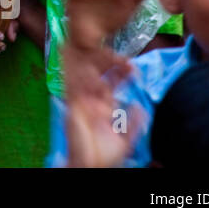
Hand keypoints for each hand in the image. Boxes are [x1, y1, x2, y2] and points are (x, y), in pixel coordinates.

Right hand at [63, 42, 138, 167]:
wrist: (89, 165)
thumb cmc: (104, 156)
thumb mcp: (125, 139)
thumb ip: (133, 123)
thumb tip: (140, 106)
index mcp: (103, 107)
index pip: (111, 84)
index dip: (119, 73)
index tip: (131, 65)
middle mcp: (91, 101)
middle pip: (96, 76)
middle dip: (104, 63)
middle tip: (115, 52)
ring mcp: (80, 102)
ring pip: (82, 75)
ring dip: (84, 59)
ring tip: (84, 41)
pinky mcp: (72, 104)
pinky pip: (70, 83)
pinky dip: (68, 68)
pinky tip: (68, 53)